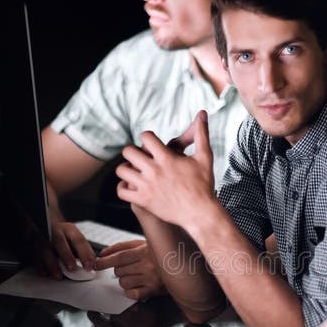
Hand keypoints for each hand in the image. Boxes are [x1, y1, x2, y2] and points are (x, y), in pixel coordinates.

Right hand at [38, 220, 96, 277]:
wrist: (45, 225)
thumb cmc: (63, 236)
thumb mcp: (74, 238)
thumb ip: (83, 250)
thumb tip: (93, 264)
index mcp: (69, 229)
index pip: (78, 240)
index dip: (85, 253)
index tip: (89, 266)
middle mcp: (55, 231)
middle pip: (60, 242)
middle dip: (66, 256)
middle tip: (72, 268)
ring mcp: (43, 237)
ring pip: (45, 249)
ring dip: (52, 264)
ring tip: (59, 275)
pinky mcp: (33, 245)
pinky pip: (35, 255)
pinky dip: (40, 265)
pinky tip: (45, 273)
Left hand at [94, 239, 164, 299]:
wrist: (182, 265)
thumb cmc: (159, 253)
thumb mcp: (143, 243)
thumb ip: (122, 246)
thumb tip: (104, 253)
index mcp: (145, 251)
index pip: (119, 257)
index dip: (105, 261)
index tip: (96, 264)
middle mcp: (148, 265)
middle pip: (119, 271)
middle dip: (118, 269)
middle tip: (128, 267)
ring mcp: (151, 279)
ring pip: (123, 282)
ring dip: (124, 280)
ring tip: (134, 275)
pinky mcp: (154, 290)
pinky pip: (133, 294)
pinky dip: (130, 291)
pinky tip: (136, 285)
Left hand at [115, 112, 215, 227]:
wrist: (200, 213)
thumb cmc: (204, 185)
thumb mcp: (204, 157)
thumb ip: (201, 134)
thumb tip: (203, 113)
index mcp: (167, 158)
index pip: (145, 137)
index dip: (147, 138)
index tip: (152, 144)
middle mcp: (154, 171)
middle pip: (128, 152)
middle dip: (133, 152)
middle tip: (141, 157)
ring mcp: (147, 187)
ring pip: (122, 171)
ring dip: (127, 169)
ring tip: (136, 171)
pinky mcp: (143, 201)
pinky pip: (121, 191)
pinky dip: (123, 188)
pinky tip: (132, 186)